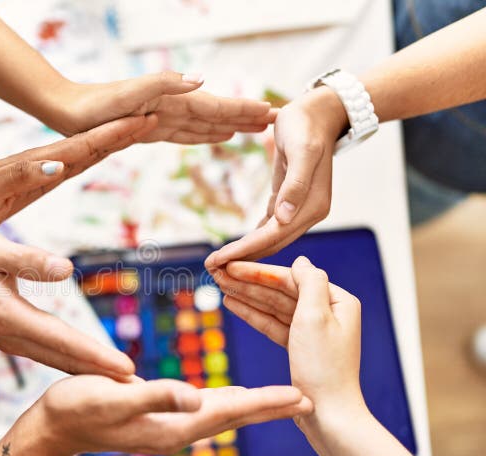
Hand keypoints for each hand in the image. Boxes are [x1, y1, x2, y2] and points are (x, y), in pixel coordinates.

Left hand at [0, 115, 156, 228]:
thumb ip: (23, 176)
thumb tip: (58, 163)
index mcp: (39, 163)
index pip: (82, 145)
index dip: (112, 134)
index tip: (140, 120)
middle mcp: (47, 161)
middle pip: (91, 142)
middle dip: (122, 129)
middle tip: (155, 114)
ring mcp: (47, 167)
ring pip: (88, 148)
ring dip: (115, 137)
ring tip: (142, 124)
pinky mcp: (45, 176)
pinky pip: (78, 161)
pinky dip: (98, 151)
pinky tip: (110, 147)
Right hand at [0, 228, 135, 380]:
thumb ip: (25, 259)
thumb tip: (66, 267)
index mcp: (9, 316)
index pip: (61, 339)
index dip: (94, 355)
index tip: (125, 369)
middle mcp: (14, 336)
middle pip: (66, 358)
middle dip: (103, 374)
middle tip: (140, 388)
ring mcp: (15, 341)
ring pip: (60, 360)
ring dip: (93, 373)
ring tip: (126, 384)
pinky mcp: (16, 338)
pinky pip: (52, 354)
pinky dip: (76, 363)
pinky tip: (94, 368)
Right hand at [32, 374, 311, 455]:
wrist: (53, 426)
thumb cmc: (78, 407)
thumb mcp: (114, 396)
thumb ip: (155, 395)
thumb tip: (197, 396)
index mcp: (173, 426)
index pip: (231, 412)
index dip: (266, 402)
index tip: (301, 397)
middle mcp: (177, 431)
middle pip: (234, 417)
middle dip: (271, 407)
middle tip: (308, 398)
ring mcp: (168, 427)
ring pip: (222, 414)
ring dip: (253, 405)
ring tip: (282, 398)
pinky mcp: (158, 418)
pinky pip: (203, 409)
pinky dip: (226, 400)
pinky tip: (233, 394)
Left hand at [50, 72, 275, 143]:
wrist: (68, 112)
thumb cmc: (96, 104)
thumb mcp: (130, 92)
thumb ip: (165, 84)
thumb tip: (201, 81)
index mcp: (171, 98)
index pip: (215, 105)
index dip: (242, 110)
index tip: (270, 112)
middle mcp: (171, 107)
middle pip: (216, 114)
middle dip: (244, 117)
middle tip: (274, 121)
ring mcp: (162, 118)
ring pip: (204, 124)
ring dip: (229, 126)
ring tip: (254, 129)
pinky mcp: (150, 129)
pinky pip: (186, 134)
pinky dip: (204, 135)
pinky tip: (217, 135)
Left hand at [204, 87, 347, 267]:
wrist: (318, 113)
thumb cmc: (307, 127)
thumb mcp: (302, 150)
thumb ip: (296, 184)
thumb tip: (284, 217)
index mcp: (313, 206)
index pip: (275, 235)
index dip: (247, 250)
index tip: (220, 261)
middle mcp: (309, 213)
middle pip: (272, 243)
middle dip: (242, 257)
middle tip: (210, 268)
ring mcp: (300, 209)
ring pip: (270, 239)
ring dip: (246, 252)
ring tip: (218, 262)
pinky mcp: (288, 202)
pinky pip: (269, 228)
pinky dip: (253, 239)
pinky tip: (236, 249)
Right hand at [211, 257, 364, 419]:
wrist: (328, 416)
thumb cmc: (323, 369)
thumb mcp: (315, 317)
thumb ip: (308, 283)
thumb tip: (300, 260)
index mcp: (339, 301)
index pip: (291, 278)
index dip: (258, 271)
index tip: (230, 264)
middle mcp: (329, 313)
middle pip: (281, 291)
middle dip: (248, 282)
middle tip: (217, 272)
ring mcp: (314, 332)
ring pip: (274, 307)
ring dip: (247, 296)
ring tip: (219, 285)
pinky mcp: (301, 349)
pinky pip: (274, 325)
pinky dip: (253, 315)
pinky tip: (232, 304)